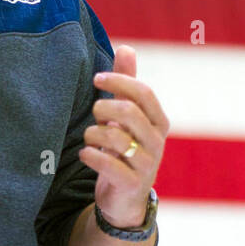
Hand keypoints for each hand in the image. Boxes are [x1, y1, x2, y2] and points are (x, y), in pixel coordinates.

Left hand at [79, 45, 168, 227]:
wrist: (125, 198)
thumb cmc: (126, 148)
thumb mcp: (128, 116)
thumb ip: (127, 83)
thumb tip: (126, 47)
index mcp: (159, 121)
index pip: (143, 92)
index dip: (119, 81)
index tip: (96, 79)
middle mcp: (157, 142)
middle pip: (128, 112)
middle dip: (103, 108)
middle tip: (94, 113)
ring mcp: (147, 164)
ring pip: (114, 137)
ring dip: (93, 134)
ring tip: (90, 138)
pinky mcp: (132, 184)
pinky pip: (108, 164)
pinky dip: (90, 155)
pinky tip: (85, 154)